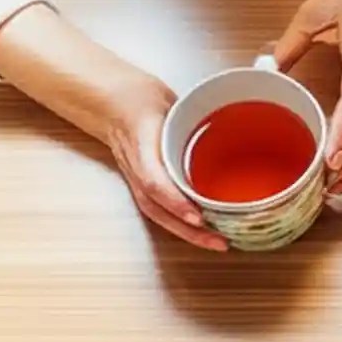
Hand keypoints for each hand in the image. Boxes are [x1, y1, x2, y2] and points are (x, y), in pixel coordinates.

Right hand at [104, 78, 228, 250]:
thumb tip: (231, 122)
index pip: (154, 180)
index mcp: (142, 141)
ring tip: (216, 243)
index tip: (197, 216)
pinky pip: (159, 208)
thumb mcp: (167, 100)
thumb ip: (193, 114)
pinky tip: (204, 229)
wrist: (110, 101)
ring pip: (158, 214)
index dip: (175, 201)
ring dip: (186, 233)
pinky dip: (180, 222)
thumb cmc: (140, 98)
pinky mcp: (142, 184)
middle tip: (218, 242)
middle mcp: (137, 166)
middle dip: (187, 230)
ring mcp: (136, 178)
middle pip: (157, 208)